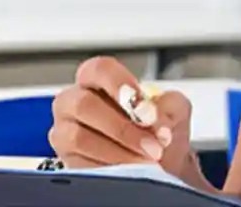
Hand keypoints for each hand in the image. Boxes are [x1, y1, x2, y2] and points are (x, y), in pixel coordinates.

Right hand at [50, 56, 201, 183]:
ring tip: (146, 159)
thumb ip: (169, 105)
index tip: (144, 109)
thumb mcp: (174, 111)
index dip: (119, 85)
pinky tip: (130, 170)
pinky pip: (81, 164)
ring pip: (80, 138)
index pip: (99, 69)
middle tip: (153, 144)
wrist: (160, 165)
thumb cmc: (157, 130)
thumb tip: (155, 116)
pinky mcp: (68, 161)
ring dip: (119, 150)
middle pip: (85, 104)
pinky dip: (109, 168)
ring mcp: (66, 132)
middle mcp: (74, 102)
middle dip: (123, 127)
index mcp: (97, 79)